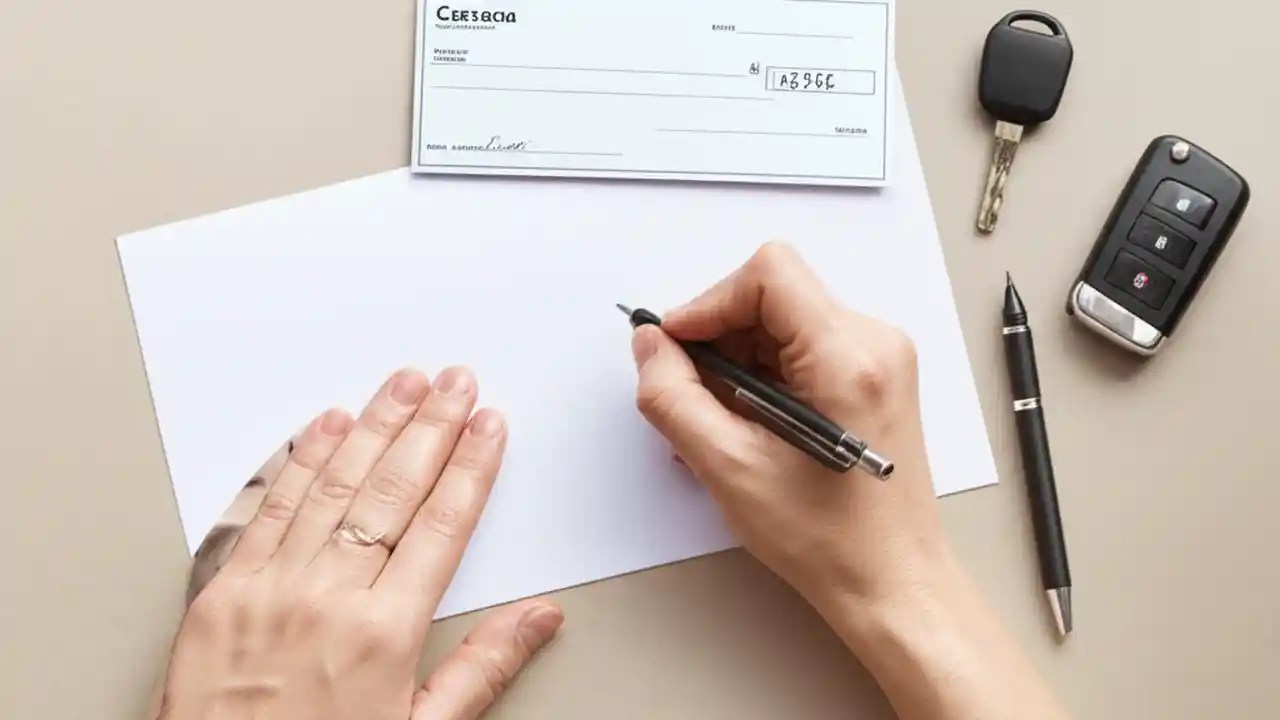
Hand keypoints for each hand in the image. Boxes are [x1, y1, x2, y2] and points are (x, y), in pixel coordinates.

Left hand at [158, 368, 562, 719]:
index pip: (443, 525)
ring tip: (403, 384)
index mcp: (383, 635)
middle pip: (392, 490)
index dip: (471, 467)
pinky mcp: (220, 593)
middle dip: (431, 426)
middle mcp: (326, 599)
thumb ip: (482, 668)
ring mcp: (268, 589)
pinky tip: (326, 426)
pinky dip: (300, 461)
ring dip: (373, 426)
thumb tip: (539, 617)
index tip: (490, 427)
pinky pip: (267, 509)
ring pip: (332, 485)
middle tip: (455, 382)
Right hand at [630, 243, 954, 630]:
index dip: (709, 302)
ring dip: (737, 360)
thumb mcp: (730, 469)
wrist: (893, 583)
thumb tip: (650, 346)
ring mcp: (880, 360)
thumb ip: (675, 398)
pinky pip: (802, 348)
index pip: (769, 274)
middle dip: (720, 337)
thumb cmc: (833, 541)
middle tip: (690, 393)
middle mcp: (875, 344)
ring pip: (784, 322)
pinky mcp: (873, 378)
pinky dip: (762, 376)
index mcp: (849, 358)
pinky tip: (744, 425)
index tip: (676, 345)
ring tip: (716, 422)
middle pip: (774, 295)